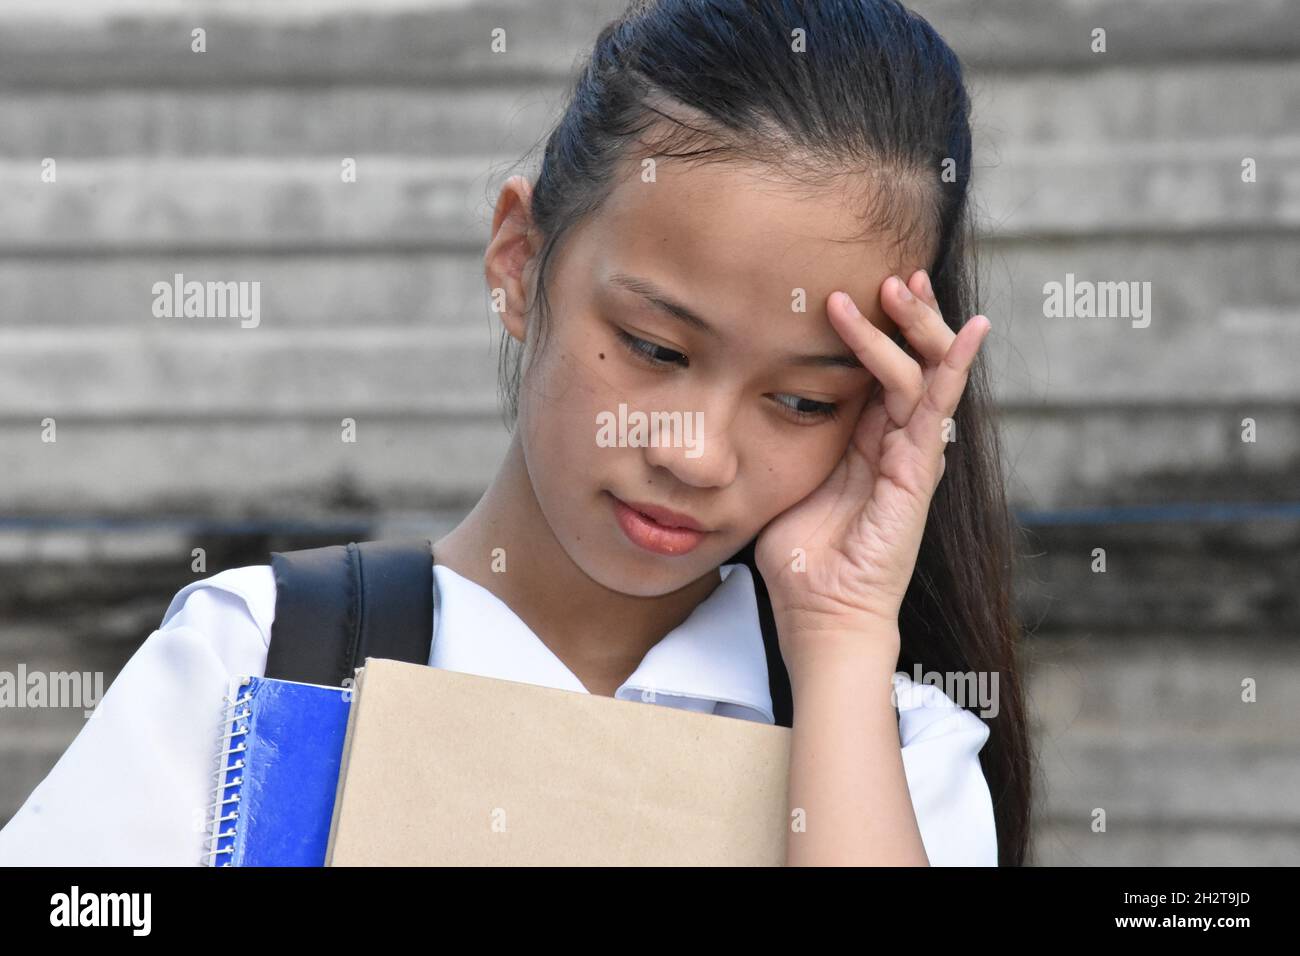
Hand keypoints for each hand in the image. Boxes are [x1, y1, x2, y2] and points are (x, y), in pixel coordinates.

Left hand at [754, 269, 991, 666]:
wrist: (818, 614)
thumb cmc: (799, 556)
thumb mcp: (785, 480)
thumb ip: (786, 441)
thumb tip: (748, 401)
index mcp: (866, 444)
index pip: (880, 373)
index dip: (880, 330)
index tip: (863, 285)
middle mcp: (896, 445)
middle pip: (914, 364)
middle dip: (908, 316)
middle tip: (895, 271)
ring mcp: (912, 459)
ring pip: (925, 377)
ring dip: (914, 328)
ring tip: (899, 284)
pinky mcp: (917, 476)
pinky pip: (935, 412)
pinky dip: (952, 369)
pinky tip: (967, 333)